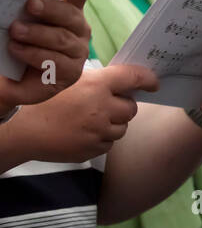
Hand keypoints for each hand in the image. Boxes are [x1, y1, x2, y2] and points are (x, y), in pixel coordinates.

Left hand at [1, 0, 91, 109]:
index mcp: (66, 11)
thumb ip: (18, 4)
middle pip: (71, 14)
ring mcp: (76, 52)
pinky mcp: (70, 73)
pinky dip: (33, 54)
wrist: (8, 78)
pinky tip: (16, 50)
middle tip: (31, 4)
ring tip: (14, 31)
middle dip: (51, 8)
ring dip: (37, 33)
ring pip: (62, 39)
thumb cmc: (13, 43)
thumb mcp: (16, 19)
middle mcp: (77, 29)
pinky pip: (55, 62)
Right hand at [6, 64, 158, 162]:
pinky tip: (83, 132)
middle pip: (131, 108)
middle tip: (106, 104)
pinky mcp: (94, 149)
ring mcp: (99, 131)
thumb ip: (97, 80)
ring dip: (113, 123)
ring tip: (89, 119)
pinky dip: (102, 138)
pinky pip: (109, 143)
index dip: (147, 79)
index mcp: (96, 85)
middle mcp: (102, 108)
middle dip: (123, 106)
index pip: (133, 78)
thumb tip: (121, 82)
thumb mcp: (67, 80)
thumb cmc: (43, 101)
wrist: (22, 131)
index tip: (154, 83)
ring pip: (122, 127)